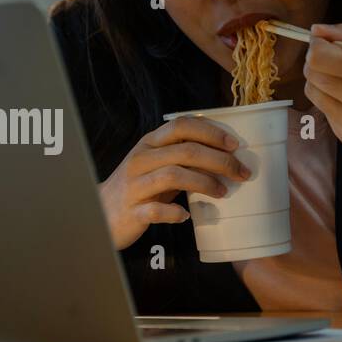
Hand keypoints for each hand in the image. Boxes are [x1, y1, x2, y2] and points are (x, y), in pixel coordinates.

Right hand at [99, 116, 250, 249]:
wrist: (100, 213)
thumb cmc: (137, 188)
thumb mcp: (156, 165)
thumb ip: (181, 156)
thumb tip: (222, 154)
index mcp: (148, 144)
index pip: (181, 126)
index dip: (211, 132)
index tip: (234, 144)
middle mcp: (141, 160)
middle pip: (185, 151)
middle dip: (220, 160)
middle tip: (241, 172)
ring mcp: (134, 185)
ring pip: (173, 175)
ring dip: (204, 183)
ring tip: (222, 191)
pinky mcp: (132, 211)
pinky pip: (157, 210)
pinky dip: (175, 213)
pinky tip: (186, 215)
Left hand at [301, 22, 341, 166]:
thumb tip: (316, 30)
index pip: (320, 58)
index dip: (316, 47)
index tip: (324, 44)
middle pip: (312, 74)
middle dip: (316, 63)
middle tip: (333, 62)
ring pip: (313, 93)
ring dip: (321, 83)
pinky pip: (325, 112)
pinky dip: (332, 103)